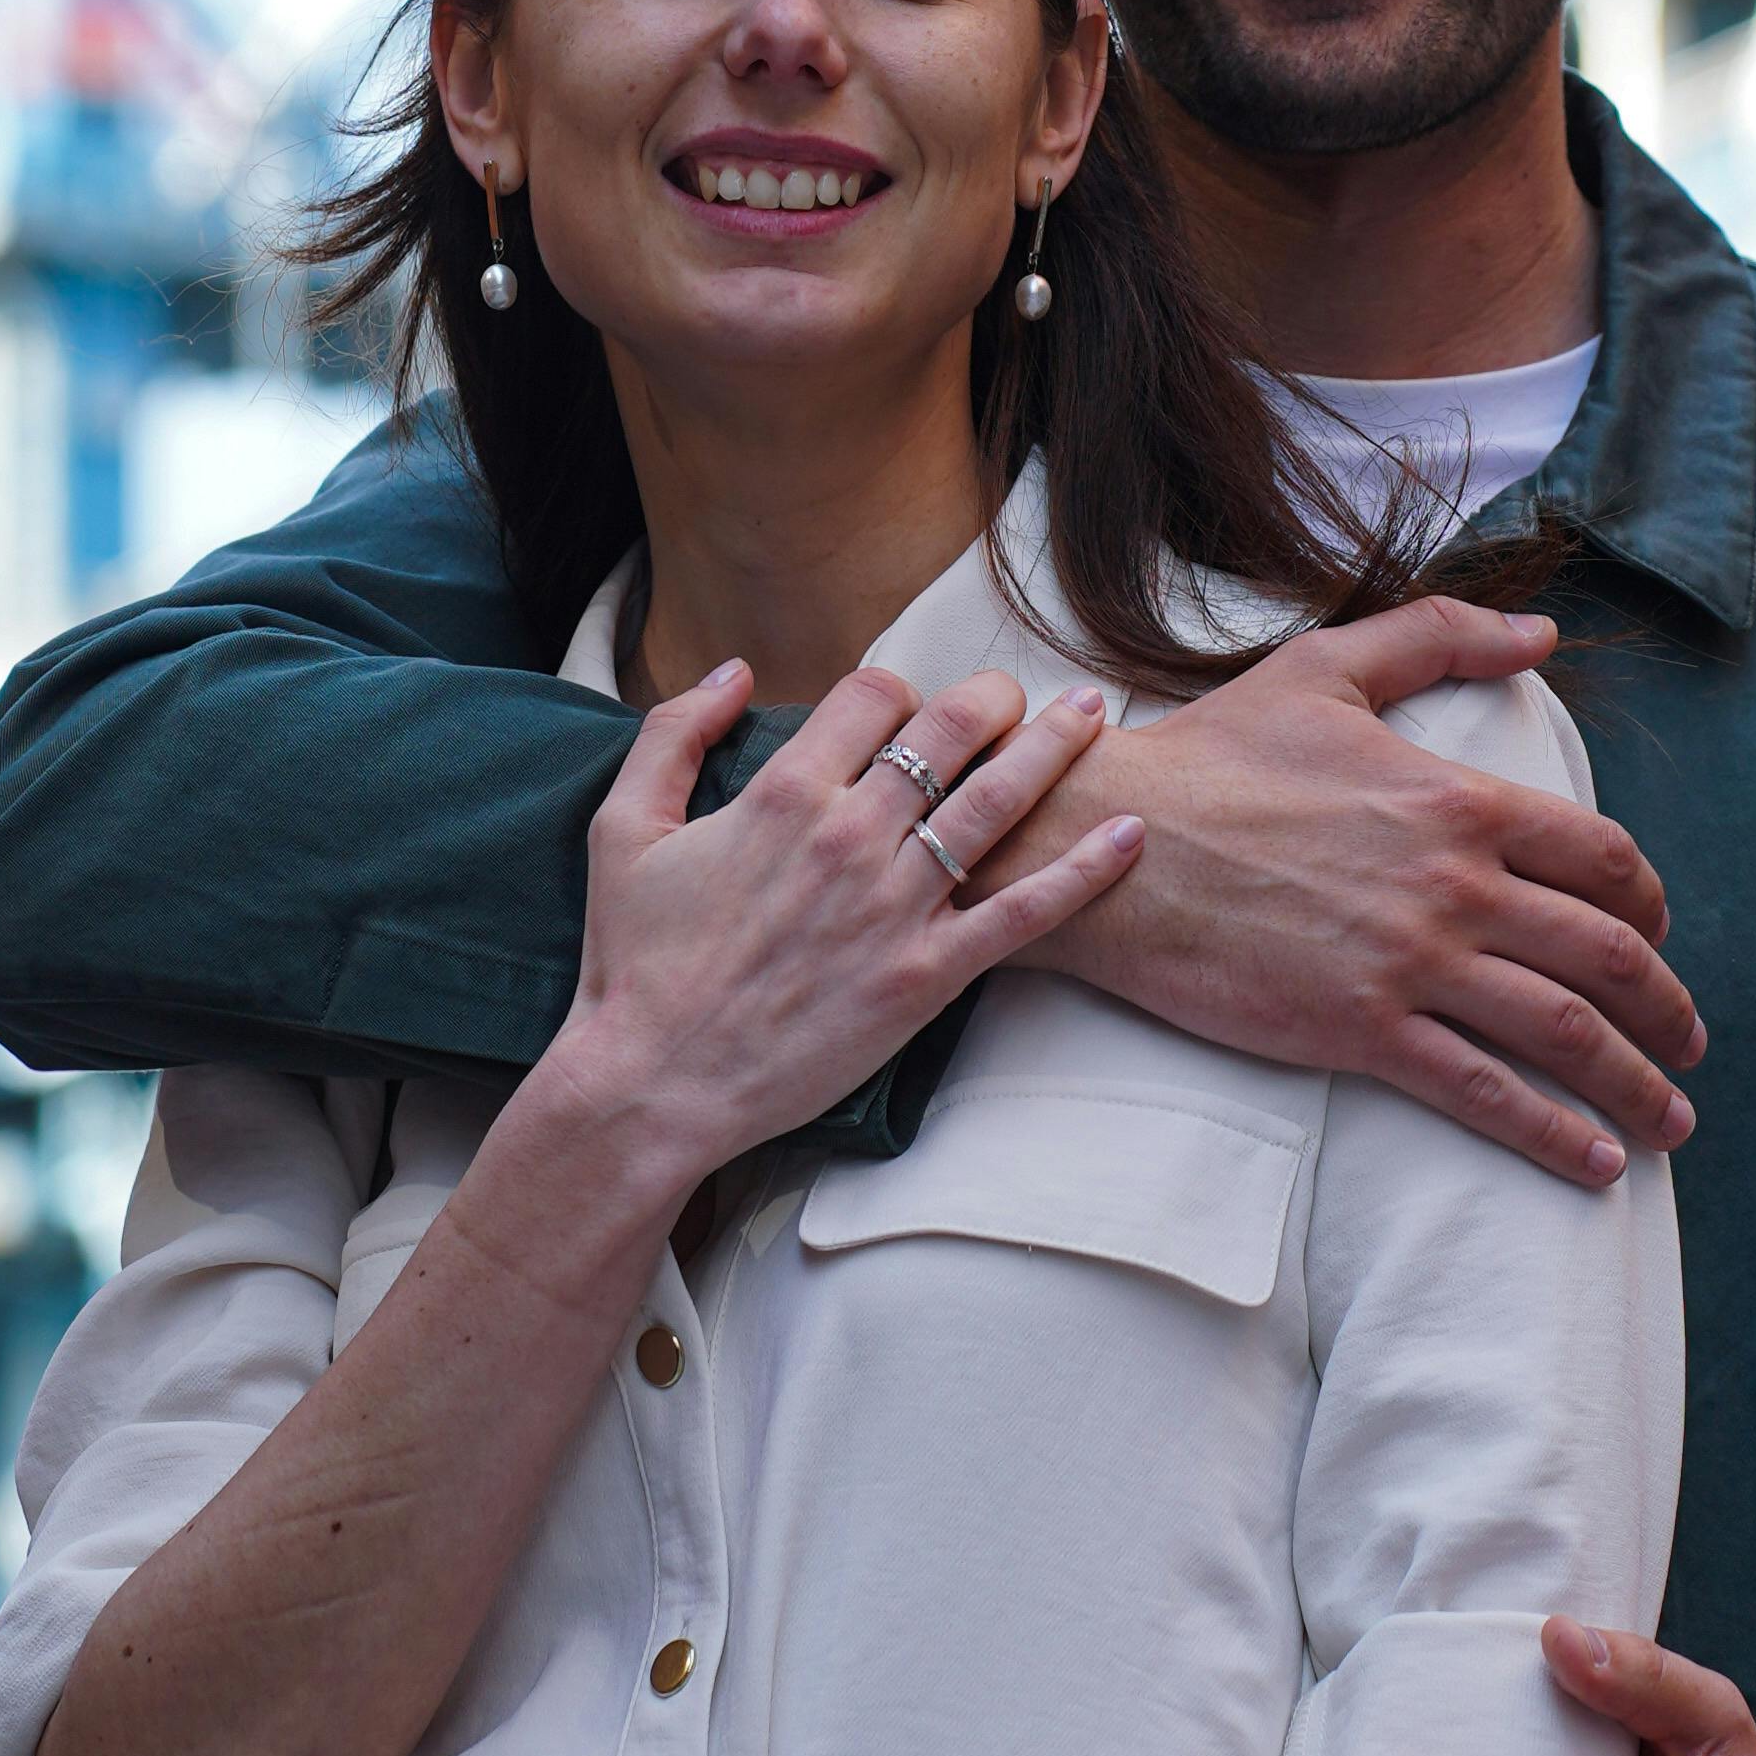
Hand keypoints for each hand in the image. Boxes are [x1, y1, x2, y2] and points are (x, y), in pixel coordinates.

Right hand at [546, 659, 1139, 1194]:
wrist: (654, 1083)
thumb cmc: (635, 963)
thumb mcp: (623, 828)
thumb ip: (671, 734)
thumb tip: (730, 671)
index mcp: (783, 793)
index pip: (874, 694)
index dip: (897, 687)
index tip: (905, 707)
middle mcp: (850, 835)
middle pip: (950, 731)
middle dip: (992, 697)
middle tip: (1015, 695)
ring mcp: (896, 905)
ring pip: (999, 802)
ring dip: (1054, 748)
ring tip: (1094, 717)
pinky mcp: (928, 974)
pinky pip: (1025, 912)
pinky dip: (1085, 870)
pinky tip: (1132, 834)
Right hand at [971, 606, 1698, 1190]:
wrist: (1109, 842)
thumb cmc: (1211, 755)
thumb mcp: (1328, 669)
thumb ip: (1441, 636)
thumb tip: (1542, 632)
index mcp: (1457, 799)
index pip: (1603, 859)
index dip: (1649, 905)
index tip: (1653, 938)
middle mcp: (1455, 884)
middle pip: (1609, 955)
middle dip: (1666, 1009)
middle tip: (1686, 1042)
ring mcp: (1412, 962)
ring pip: (1565, 1032)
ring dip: (1637, 1082)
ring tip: (1669, 1117)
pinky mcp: (1360, 1030)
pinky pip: (1483, 1091)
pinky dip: (1553, 1133)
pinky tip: (1597, 1163)